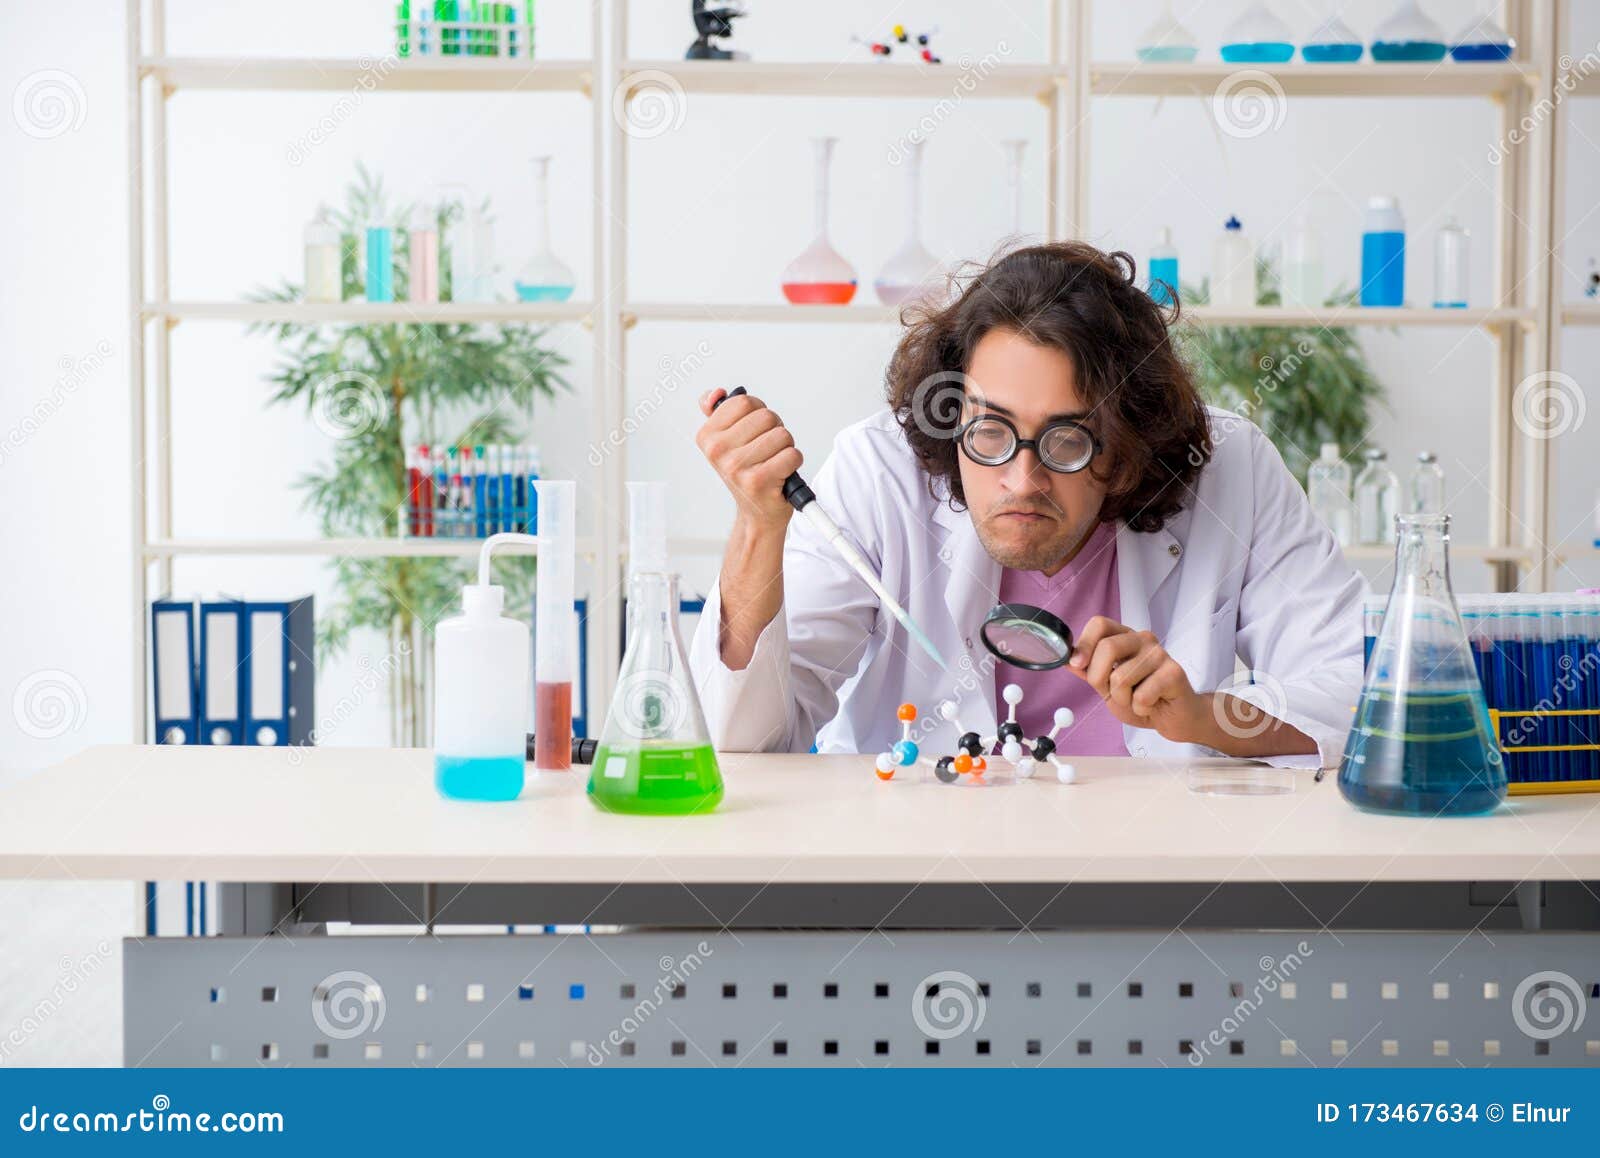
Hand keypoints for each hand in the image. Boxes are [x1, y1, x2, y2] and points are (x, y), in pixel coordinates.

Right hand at [696, 388, 802, 532]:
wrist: (757, 513)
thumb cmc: (746, 472)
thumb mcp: (726, 441)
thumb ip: (718, 411)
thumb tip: (716, 393)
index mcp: (707, 436)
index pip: (745, 402)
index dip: (758, 412)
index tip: (754, 430)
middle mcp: (717, 451)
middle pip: (766, 416)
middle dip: (775, 429)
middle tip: (767, 449)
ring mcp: (736, 467)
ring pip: (782, 435)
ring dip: (785, 447)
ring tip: (773, 461)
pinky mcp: (758, 481)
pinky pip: (792, 455)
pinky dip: (794, 462)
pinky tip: (781, 473)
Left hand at [1066, 616, 1206, 742]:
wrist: (1174, 717)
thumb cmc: (1142, 698)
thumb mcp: (1107, 687)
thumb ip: (1089, 672)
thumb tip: (1066, 659)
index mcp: (1125, 638)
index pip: (1099, 624)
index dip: (1084, 644)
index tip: (1078, 665)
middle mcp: (1143, 640)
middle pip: (1108, 647)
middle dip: (1100, 679)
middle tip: (1112, 693)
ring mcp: (1160, 654)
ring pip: (1121, 677)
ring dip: (1122, 699)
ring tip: (1137, 699)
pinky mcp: (1173, 673)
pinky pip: (1141, 695)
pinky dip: (1140, 708)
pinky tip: (1151, 705)